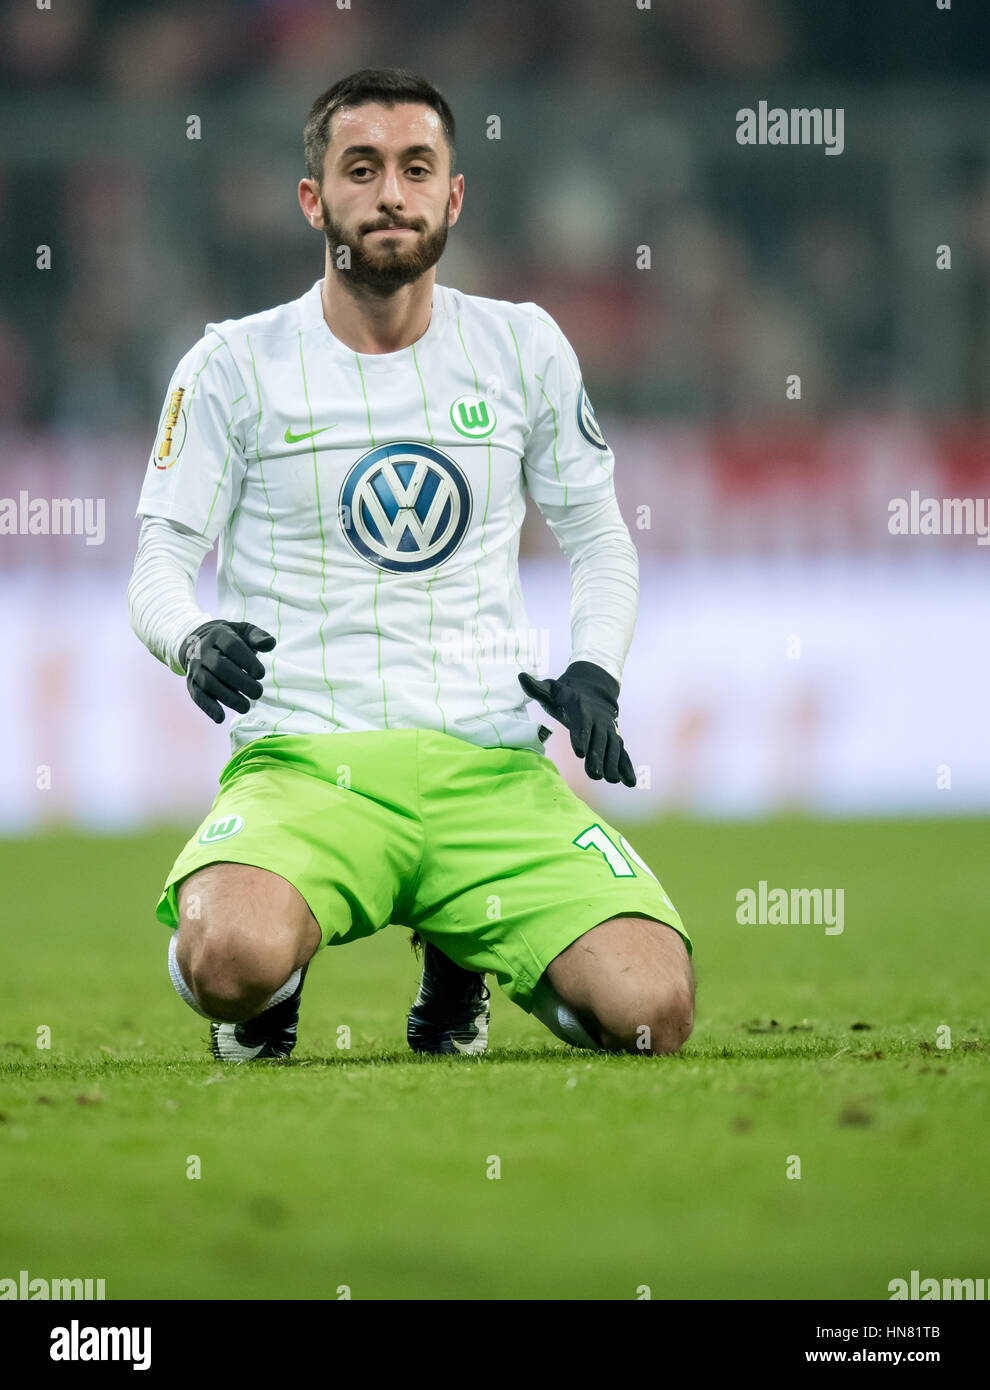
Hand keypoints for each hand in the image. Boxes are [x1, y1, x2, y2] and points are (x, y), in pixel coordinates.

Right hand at [179, 620, 274, 723]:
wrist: (198, 642)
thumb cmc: (230, 640)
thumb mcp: (244, 632)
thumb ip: (258, 636)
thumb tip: (270, 644)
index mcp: (219, 635)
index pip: (232, 646)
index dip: (247, 660)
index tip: (261, 674)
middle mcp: (203, 651)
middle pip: (219, 666)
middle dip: (240, 681)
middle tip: (258, 693)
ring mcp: (195, 667)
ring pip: (208, 683)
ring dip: (227, 697)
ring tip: (246, 707)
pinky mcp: (191, 683)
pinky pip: (197, 695)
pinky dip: (208, 707)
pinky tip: (220, 718)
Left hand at [518, 660, 636, 785]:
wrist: (592, 689)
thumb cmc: (566, 695)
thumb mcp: (551, 689)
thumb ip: (536, 687)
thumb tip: (520, 676)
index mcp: (581, 710)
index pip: (582, 725)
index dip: (582, 738)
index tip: (580, 752)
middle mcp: (598, 721)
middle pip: (599, 741)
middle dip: (597, 757)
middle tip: (594, 775)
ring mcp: (609, 731)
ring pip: (613, 748)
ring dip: (613, 764)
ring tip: (611, 780)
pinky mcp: (615, 739)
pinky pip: (623, 754)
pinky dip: (627, 767)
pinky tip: (629, 782)